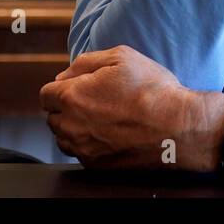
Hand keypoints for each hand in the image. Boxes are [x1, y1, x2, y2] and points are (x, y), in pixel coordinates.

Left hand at [40, 45, 223, 171]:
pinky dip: (88, 144)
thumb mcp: (121, 58)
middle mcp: (72, 125)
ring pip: (63, 138)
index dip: (61, 88)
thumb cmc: (152, 90)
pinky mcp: (96, 165)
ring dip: (74, 127)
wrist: (177, 127)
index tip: (77, 87)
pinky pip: (80, 153)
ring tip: (102, 118)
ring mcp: (83, 148)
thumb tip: (64, 74)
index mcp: (73, 96)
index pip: (45, 94)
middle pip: (52, 117)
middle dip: (66, 107)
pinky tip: (110, 134)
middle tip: (93, 101)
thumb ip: (85, 62)